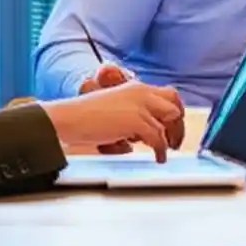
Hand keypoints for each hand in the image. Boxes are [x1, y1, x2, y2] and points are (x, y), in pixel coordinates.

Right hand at [43, 81, 185, 162]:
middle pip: (174, 103)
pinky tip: (159, 157)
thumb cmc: (84, 117)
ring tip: (168, 150)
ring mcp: (141, 105)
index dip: (173, 112)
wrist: (67, 118)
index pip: (167, 95)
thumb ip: (132, 116)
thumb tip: (142, 136)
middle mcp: (142, 92)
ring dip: (171, 137)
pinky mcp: (137, 120)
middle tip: (176, 139)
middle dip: (178, 122)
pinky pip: (158, 137)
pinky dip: (161, 150)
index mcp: (136, 87)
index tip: (174, 126)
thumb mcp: (114, 110)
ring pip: (171, 119)